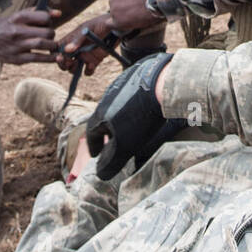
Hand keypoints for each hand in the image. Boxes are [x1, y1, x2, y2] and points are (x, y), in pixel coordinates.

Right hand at [0, 8, 60, 62]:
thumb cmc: (6, 24)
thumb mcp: (18, 15)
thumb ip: (38, 12)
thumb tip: (58, 13)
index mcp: (18, 18)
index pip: (43, 16)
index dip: (50, 19)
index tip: (49, 22)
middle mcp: (17, 31)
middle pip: (45, 32)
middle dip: (52, 33)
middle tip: (50, 35)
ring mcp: (16, 46)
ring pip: (42, 44)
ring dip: (52, 45)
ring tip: (53, 45)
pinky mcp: (16, 59)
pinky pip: (37, 59)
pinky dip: (49, 58)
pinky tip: (55, 57)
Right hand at [55, 13, 115, 73]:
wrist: (118, 29)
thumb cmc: (102, 24)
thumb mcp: (89, 28)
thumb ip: (78, 38)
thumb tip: (66, 50)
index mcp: (72, 39)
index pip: (58, 48)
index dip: (56, 54)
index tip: (60, 57)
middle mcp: (76, 49)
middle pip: (63, 61)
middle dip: (63, 64)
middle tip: (69, 63)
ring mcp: (85, 56)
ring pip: (73, 68)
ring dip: (73, 69)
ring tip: (80, 65)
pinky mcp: (94, 61)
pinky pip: (87, 71)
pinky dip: (88, 71)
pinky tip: (92, 66)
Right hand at [86, 53, 181, 179]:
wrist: (160, 82)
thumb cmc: (140, 117)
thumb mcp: (124, 145)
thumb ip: (111, 161)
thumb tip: (100, 175)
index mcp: (100, 114)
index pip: (91, 133)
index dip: (94, 146)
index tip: (96, 155)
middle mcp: (107, 98)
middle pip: (103, 119)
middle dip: (106, 133)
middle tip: (112, 144)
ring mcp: (121, 85)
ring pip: (116, 107)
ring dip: (119, 120)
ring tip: (129, 129)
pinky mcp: (137, 77)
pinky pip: (130, 96)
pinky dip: (132, 107)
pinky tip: (143, 111)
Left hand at [108, 0, 160, 31]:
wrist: (156, 0)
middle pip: (116, 4)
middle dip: (124, 6)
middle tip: (136, 8)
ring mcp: (114, 10)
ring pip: (116, 14)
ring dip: (123, 15)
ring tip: (137, 16)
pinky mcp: (117, 22)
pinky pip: (111, 24)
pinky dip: (115, 24)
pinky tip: (122, 24)